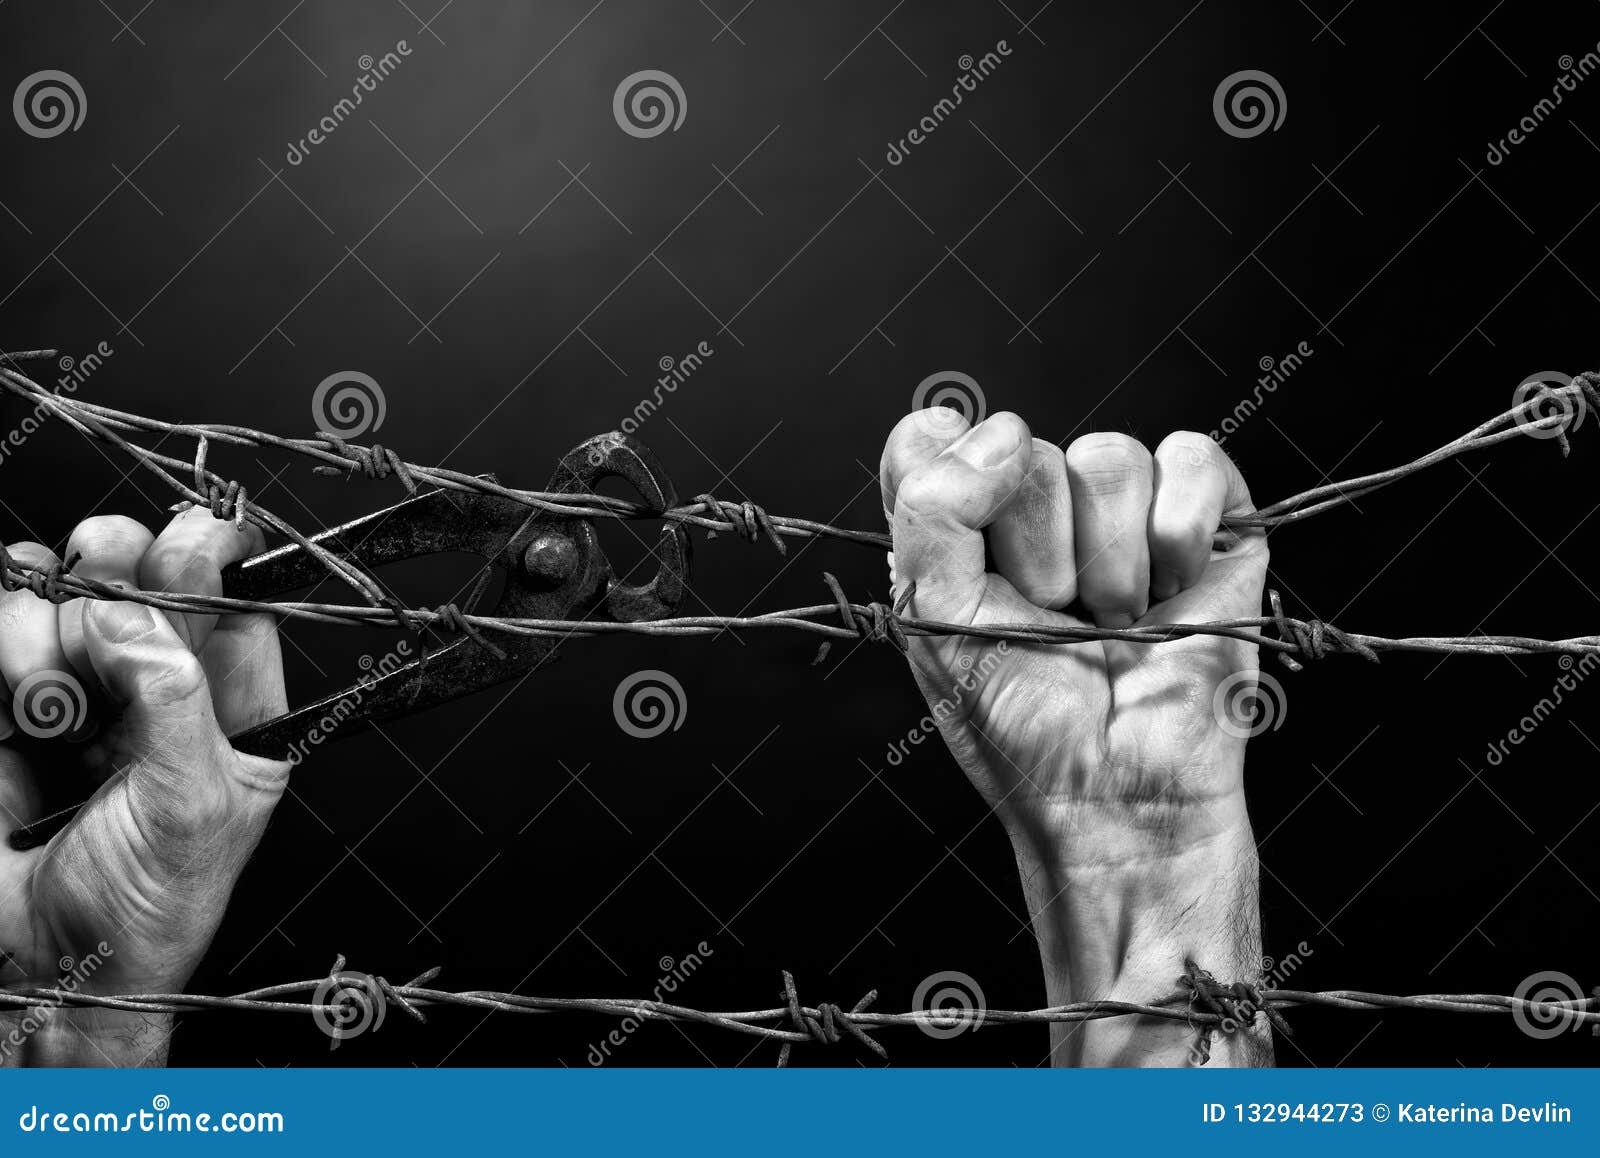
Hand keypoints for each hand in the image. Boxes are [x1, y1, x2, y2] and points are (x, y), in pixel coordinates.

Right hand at [0, 508, 288, 1065]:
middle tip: (102, 582)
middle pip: (142, 574)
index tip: (195, 534)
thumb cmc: (147, 907)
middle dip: (120, 568)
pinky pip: (2, 629)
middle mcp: (160, 688)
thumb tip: (126, 613)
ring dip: (50, 635)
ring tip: (57, 711)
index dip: (216, 557)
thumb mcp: (190, 804)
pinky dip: (8, 653)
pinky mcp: (12, 703)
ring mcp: (81, 690)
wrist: (47, 971)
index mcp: (235, 711)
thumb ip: (171, 697)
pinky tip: (25, 711)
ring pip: (60, 594)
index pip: (236, 603)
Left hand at [880, 409, 1270, 1065]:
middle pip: (1026, 451)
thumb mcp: (932, 616)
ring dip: (1108, 562)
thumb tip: (1000, 431)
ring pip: (1109, 456)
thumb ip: (929, 509)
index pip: (935, 438)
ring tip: (1117, 623)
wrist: (1117, 796)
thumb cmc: (1022, 722)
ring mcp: (1130, 517)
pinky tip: (1173, 594)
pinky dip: (1180, 529)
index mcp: (968, 531)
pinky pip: (1192, 459)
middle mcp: (1045, 513)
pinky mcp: (1212, 526)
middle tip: (1053, 621)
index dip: (947, 472)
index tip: (966, 545)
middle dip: (1034, 551)